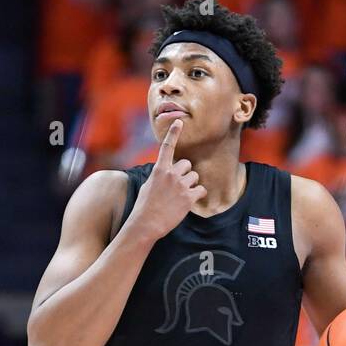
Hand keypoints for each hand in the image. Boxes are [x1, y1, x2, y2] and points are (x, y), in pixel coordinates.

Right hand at [131, 118, 206, 241]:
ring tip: (181, 196)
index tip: (178, 121)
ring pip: (195, 177)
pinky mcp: (189, 198)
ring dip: (191, 185)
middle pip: (187, 164)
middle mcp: (171, 174)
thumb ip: (159, 176)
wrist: (146, 224)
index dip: (174, 133)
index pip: (168, 147)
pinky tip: (188, 202)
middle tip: (177, 186)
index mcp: (159, 169)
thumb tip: (165, 173)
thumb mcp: (148, 186)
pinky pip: (201, 190)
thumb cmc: (144, 207)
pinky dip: (198, 195)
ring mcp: (181, 185)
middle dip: (185, 173)